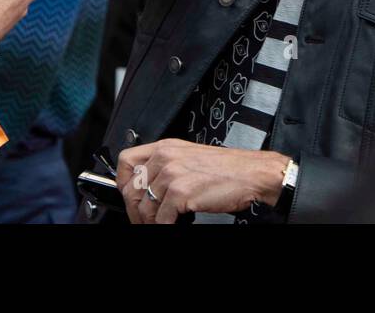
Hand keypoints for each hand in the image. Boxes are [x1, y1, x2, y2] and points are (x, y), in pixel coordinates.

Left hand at [116, 139, 286, 223]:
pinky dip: (166, 226)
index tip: (129, 195)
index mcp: (166, 147)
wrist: (252, 174)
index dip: (123, 183)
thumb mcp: (190, 157)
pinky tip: (175, 224)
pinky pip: (161, 219)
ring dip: (150, 222)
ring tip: (162, 224)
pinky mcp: (181, 193)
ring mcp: (172, 174)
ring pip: (144, 208)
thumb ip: (167, 165)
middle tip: (144, 220)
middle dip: (135, 210)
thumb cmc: (227, 168)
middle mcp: (166, 158)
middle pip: (130, 189)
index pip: (126, 162)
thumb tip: (148, 185)